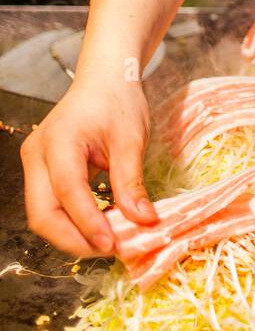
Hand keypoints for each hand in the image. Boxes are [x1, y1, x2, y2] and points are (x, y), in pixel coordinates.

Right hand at [21, 72, 156, 257]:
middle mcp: (37, 154)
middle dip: (74, 239)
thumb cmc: (118, 102)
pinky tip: (97, 228)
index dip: (89, 222)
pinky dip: (70, 222)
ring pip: (42, 215)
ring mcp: (34, 164)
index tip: (113, 244)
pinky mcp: (40, 171)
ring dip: (72, 235)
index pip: (69, 191)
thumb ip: (132, 182)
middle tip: (110, 250)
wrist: (104, 80)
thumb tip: (143, 221)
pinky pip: (49, 206)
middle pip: (43, 213)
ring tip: (108, 241)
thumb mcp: (131, 139)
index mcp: (60, 140)